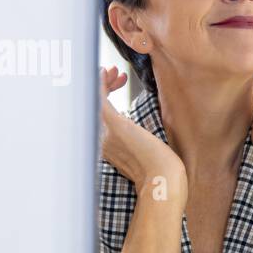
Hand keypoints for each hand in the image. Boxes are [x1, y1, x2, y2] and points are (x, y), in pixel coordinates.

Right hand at [99, 66, 186, 203]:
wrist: (162, 180)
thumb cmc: (160, 171)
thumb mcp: (144, 154)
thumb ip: (137, 143)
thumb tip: (145, 136)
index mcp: (105, 147)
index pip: (95, 116)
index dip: (103, 95)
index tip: (116, 82)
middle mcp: (99, 140)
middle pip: (90, 106)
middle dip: (101, 85)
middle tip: (116, 74)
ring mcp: (104, 133)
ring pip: (91, 101)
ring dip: (102, 81)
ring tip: (116, 72)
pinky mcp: (114, 125)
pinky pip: (98, 98)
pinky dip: (99, 83)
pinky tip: (106, 72)